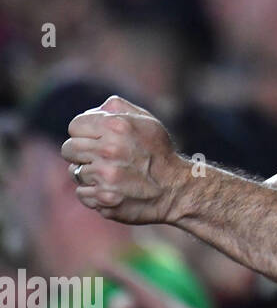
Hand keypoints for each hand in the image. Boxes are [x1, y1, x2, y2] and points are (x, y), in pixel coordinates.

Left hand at [61, 96, 189, 223]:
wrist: (176, 190)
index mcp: (117, 126)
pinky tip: (113, 190)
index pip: (75, 126)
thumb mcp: (146, 121)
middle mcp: (109, 150)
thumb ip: (117, 108)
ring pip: (75, 172)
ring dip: (89, 174)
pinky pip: (82, 193)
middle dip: (81, 153)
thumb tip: (92, 112)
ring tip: (112, 175)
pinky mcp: (104, 199)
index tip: (97, 140)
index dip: (85, 132)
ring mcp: (106, 176)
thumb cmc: (159, 153)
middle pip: (68, 149)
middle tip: (100, 159)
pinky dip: (94, 193)